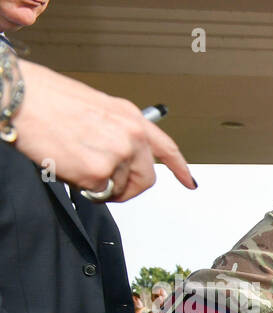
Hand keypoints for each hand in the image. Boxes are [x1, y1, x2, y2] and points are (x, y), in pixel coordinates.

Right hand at [11, 60, 195, 200]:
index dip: (180, 168)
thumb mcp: (95, 107)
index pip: (166, 147)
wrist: (20, 98)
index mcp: (130, 117)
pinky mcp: (98, 174)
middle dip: (129, 188)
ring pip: (118, 188)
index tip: (189, 182)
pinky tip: (68, 165)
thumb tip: (120, 154)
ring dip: (99, 184)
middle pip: (146, 179)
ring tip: (75, 160)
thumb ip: (116, 130)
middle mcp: (131, 136)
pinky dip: (83, 186)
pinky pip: (97, 192)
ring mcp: (117, 156)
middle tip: (108, 186)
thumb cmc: (47, 98)